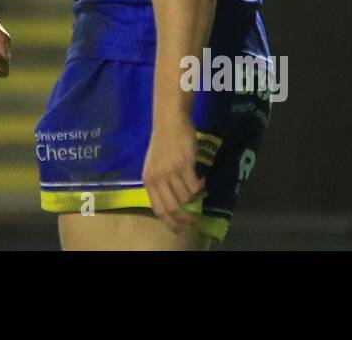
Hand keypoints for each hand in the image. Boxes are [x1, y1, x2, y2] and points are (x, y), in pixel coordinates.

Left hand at [142, 116, 205, 235]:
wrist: (169, 122)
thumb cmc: (163, 143)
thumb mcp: (155, 166)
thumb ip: (160, 183)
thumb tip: (173, 204)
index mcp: (148, 180)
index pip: (158, 209)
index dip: (170, 222)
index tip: (180, 230)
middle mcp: (158, 178)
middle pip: (173, 208)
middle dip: (186, 218)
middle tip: (195, 220)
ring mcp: (171, 172)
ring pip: (186, 197)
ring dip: (196, 199)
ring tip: (200, 193)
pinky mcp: (185, 165)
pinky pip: (195, 186)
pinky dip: (201, 188)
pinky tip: (202, 183)